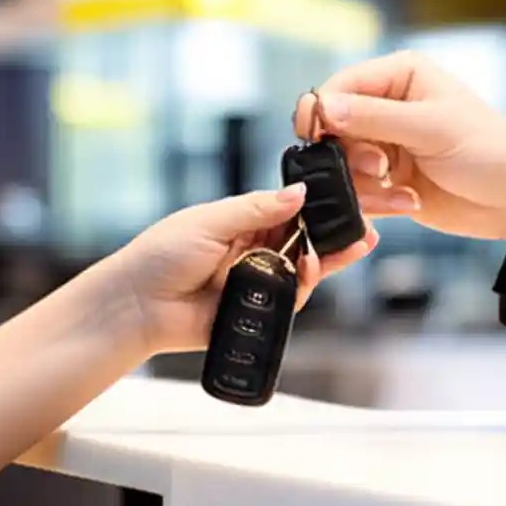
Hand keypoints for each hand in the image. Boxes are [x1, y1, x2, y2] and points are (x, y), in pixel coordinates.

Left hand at [103, 184, 378, 353]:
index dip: (320, 206)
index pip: (292, 209)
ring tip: (353, 244)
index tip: (350, 199)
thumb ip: (258, 209)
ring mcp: (259, 281)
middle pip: (308, 239)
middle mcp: (256, 250)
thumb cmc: (160, 255)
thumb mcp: (210, 221)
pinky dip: (305, 284)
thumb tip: (298, 193)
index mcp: (244, 221)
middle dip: (338, 234)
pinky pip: (292, 298)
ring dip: (329, 258)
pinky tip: (311, 269)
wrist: (136, 306)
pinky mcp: (258, 312)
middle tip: (368, 227)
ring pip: (306, 269)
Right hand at [294, 50, 505, 265]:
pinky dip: (377, 202)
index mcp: (400, 77)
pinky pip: (359, 192)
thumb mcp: (431, 127)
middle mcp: (388, 108)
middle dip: (350, 154)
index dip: (322, 110)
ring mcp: (386, 146)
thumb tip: (322, 106)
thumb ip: (373, 117)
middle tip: (379, 168)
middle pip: (334, 128)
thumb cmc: (490, 150)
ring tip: (401, 190)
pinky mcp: (389, 182)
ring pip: (342, 165)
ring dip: (365, 184)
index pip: (340, 85)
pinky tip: (410, 202)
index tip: (316, 136)